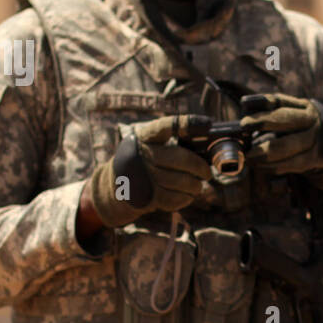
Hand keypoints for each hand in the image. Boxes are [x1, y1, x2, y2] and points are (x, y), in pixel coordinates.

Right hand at [87, 116, 211, 228]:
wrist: (115, 187)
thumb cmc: (143, 163)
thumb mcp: (149, 147)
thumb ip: (170, 145)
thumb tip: (204, 152)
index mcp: (143, 137)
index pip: (165, 126)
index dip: (186, 124)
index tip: (207, 124)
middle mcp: (140, 153)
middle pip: (181, 158)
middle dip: (200, 167)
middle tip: (207, 173)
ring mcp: (142, 176)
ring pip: (181, 181)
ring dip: (195, 186)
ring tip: (198, 186)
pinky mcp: (145, 196)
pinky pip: (174, 198)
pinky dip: (185, 199)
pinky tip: (188, 196)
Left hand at [238, 93, 322, 194]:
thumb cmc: (307, 138)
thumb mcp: (296, 123)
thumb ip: (276, 116)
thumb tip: (246, 109)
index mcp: (305, 107)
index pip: (279, 101)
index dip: (260, 102)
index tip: (243, 106)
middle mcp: (314, 119)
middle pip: (285, 118)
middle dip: (261, 122)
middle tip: (243, 127)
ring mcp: (318, 138)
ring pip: (287, 145)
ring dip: (264, 152)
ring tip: (249, 157)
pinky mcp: (320, 158)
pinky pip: (294, 163)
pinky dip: (275, 166)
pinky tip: (262, 167)